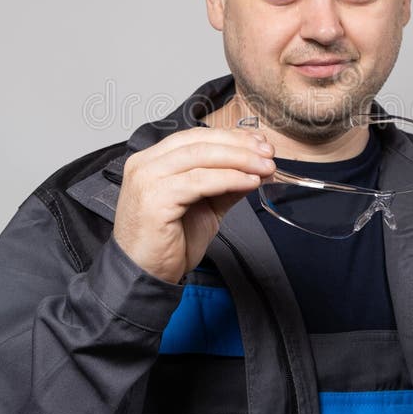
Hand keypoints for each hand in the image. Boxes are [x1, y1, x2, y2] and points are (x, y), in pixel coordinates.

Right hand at [112, 127, 275, 282]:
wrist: (145, 277)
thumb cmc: (167, 244)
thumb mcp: (205, 207)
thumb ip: (225, 184)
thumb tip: (255, 168)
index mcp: (153, 160)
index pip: (196, 137)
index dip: (230, 136)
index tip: (258, 142)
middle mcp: (145, 164)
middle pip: (200, 141)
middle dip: (239, 145)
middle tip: (267, 152)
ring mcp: (147, 179)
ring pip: (201, 156)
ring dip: (239, 160)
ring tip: (264, 167)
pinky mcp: (154, 199)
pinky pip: (200, 181)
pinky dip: (229, 178)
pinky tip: (249, 182)